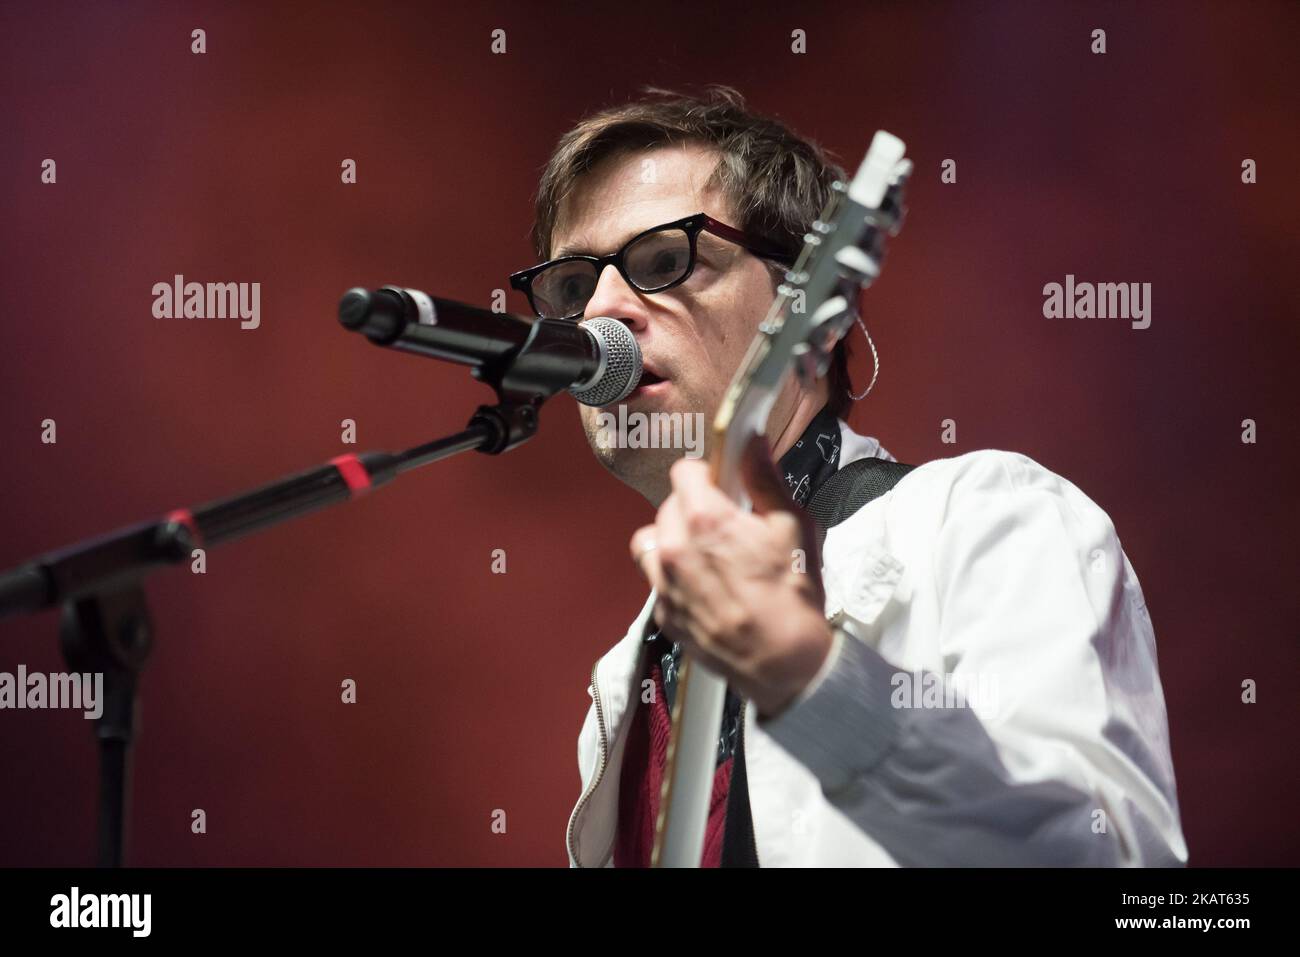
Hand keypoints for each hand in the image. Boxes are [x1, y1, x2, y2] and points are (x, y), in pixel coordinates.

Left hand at [630, 434, 832, 718]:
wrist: (784, 663)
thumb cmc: (794, 594)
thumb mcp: (793, 527)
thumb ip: (765, 481)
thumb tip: (752, 444)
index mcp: (706, 521)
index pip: (683, 472)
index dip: (706, 473)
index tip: (721, 484)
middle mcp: (675, 549)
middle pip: (668, 505)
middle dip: (693, 506)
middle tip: (723, 522)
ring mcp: (664, 584)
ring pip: (651, 540)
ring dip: (672, 538)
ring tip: (702, 551)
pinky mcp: (663, 613)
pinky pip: (655, 579)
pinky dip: (672, 574)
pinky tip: (702, 584)